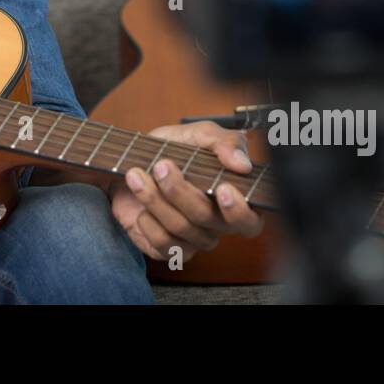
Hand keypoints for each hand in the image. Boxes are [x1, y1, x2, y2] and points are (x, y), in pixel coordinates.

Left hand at [109, 121, 262, 262]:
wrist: (133, 162)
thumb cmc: (174, 150)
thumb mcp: (200, 134)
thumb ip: (226, 142)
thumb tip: (242, 164)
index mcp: (235, 200)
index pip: (250, 221)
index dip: (238, 211)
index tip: (222, 188)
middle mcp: (218, 225)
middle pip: (207, 218)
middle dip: (180, 191)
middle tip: (161, 166)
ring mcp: (194, 240)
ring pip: (180, 228)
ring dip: (153, 198)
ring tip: (137, 175)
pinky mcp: (168, 249)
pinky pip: (162, 243)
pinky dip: (146, 219)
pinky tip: (140, 199)